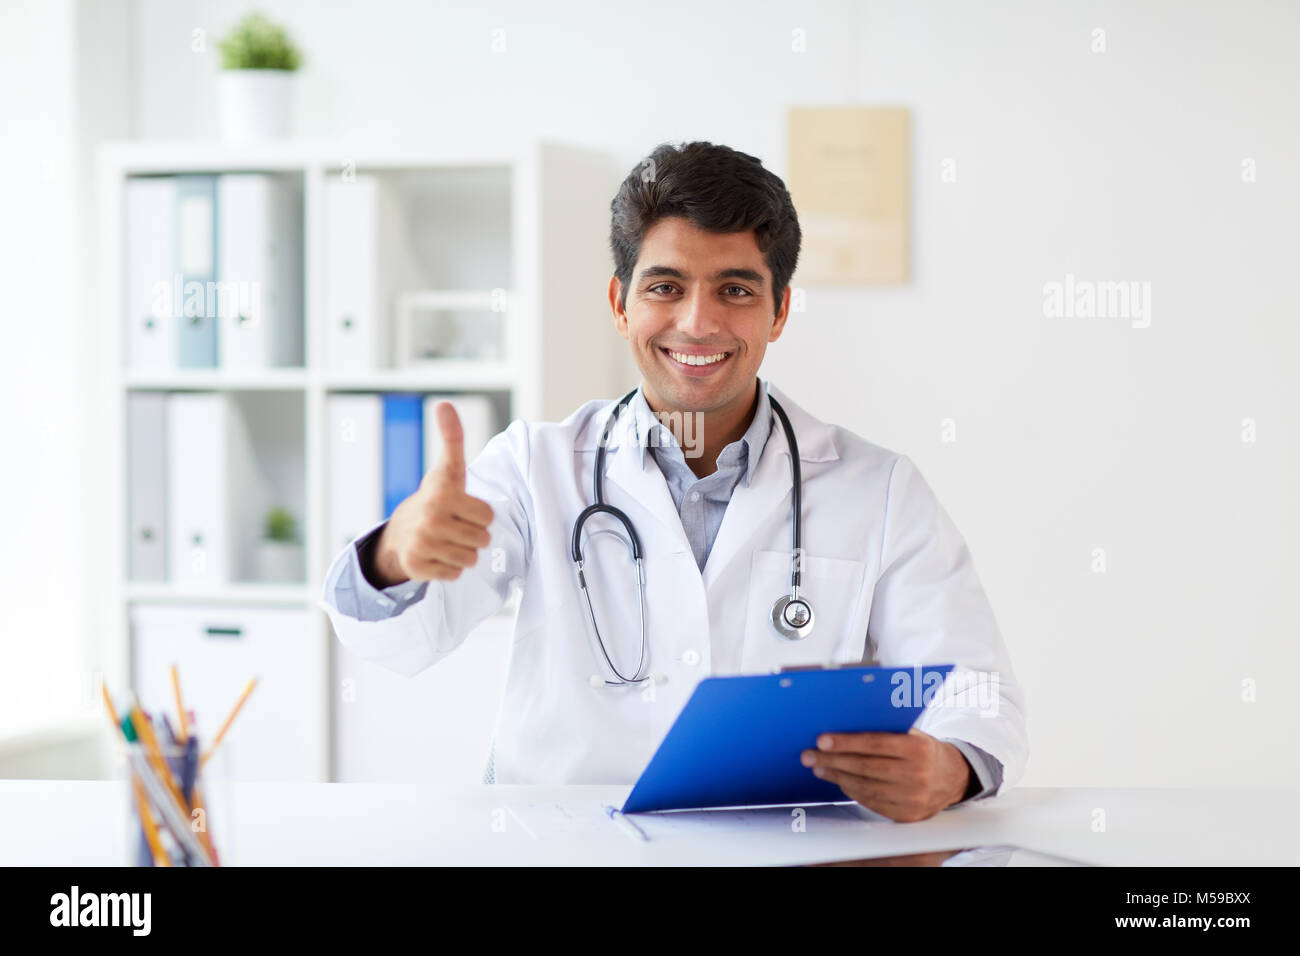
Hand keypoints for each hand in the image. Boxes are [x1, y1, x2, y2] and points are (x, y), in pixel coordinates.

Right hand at [373, 402, 494, 584]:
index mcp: (442, 494)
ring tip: (445, 540)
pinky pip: (454, 575)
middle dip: (472, 534)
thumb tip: (444, 403)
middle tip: (452, 525)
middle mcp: (430, 519)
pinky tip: (436, 555)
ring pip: (470, 559)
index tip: (461, 507)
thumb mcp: (448, 469)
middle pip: (482, 539)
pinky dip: (448, 568)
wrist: (400, 533)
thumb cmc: (435, 499)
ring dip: (462, 552)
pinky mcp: (417, 567)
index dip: (479, 513)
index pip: (488, 516)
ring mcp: (422, 544)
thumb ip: (452, 437)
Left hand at [800, 728, 970, 822]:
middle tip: (810, 755)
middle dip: (833, 760)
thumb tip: (844, 723)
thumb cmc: (924, 750)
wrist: (952, 778)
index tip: (822, 740)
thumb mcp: (912, 734)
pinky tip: (838, 780)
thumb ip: (885, 729)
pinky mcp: (906, 814)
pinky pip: (871, 802)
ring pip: (865, 787)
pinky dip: (851, 790)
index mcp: (918, 749)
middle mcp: (917, 775)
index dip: (846, 742)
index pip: (875, 744)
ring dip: (837, 776)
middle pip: (865, 767)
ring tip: (819, 766)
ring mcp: (912, 798)